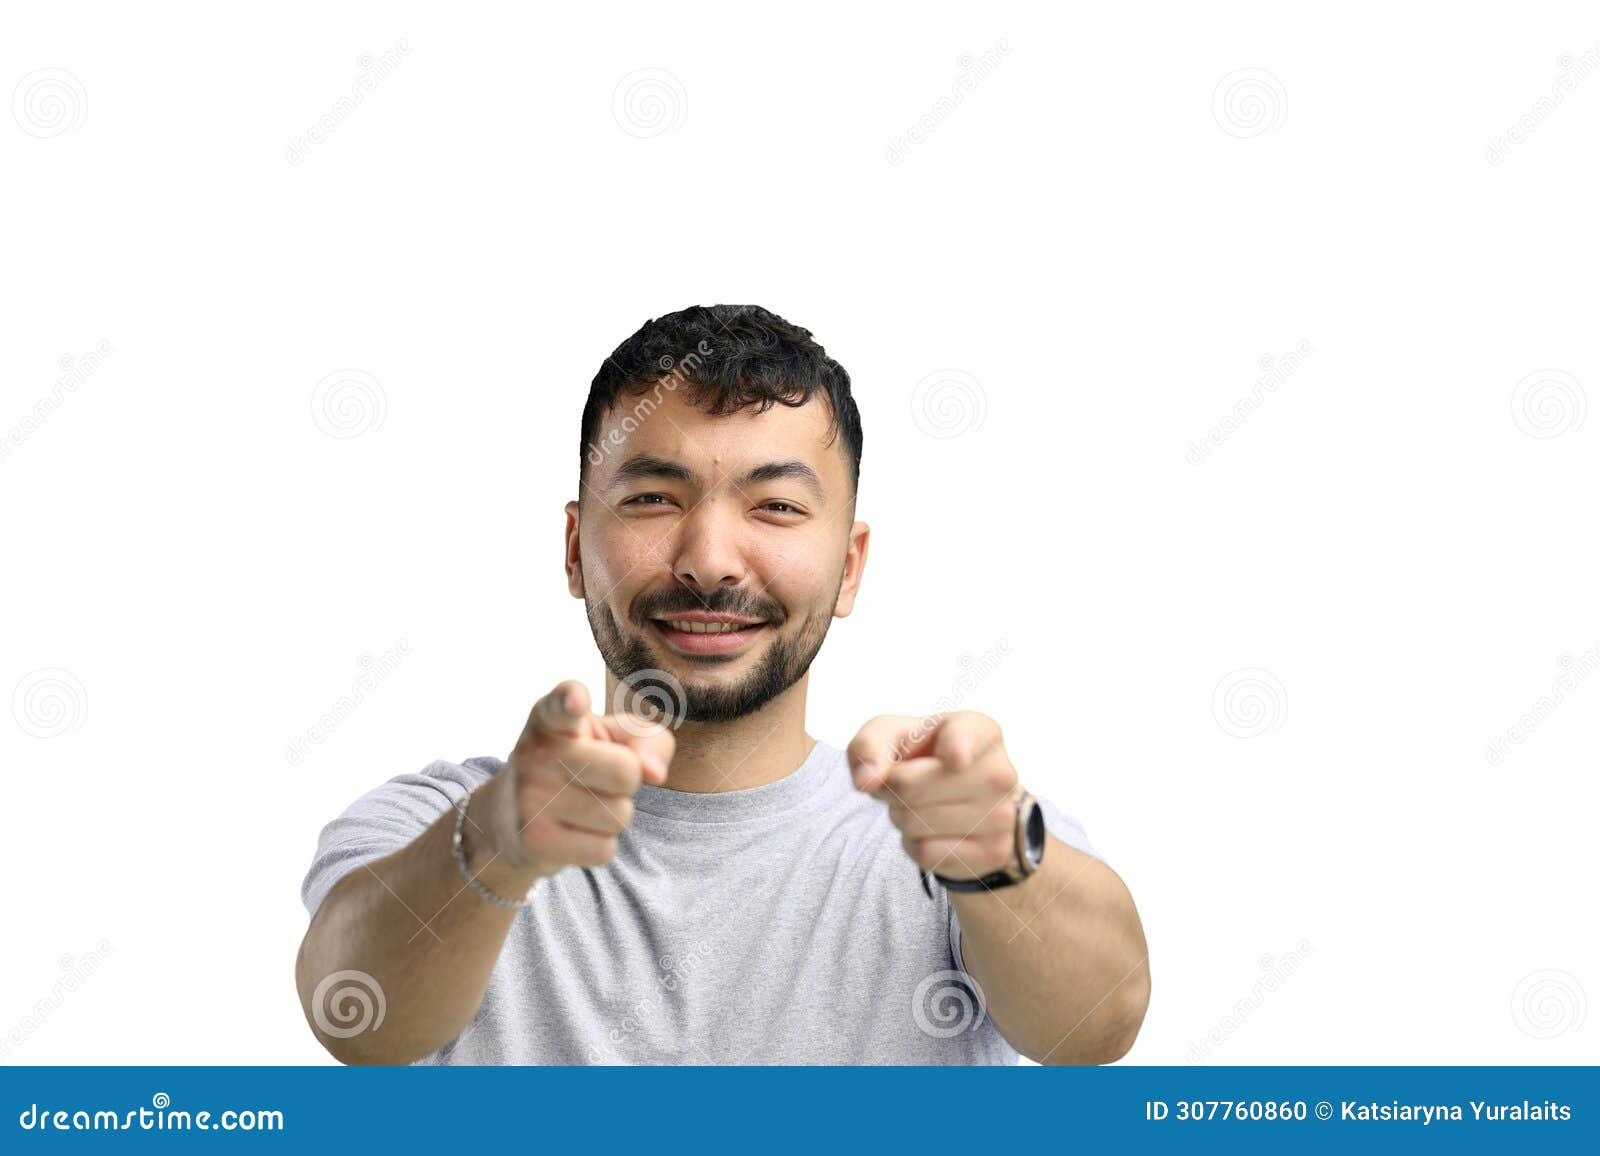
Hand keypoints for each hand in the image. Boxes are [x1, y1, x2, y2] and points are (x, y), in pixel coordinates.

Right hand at [469, 679, 674, 885]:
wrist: (510, 819)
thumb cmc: (578, 764)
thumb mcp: (611, 737)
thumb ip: (646, 738)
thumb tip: (655, 773)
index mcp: (551, 718)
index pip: (562, 705)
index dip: (571, 700)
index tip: (575, 700)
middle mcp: (535, 753)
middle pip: (626, 772)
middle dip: (627, 781)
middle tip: (596, 779)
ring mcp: (530, 798)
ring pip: (619, 815)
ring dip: (612, 816)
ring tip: (580, 806)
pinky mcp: (533, 841)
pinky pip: (604, 850)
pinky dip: (599, 846)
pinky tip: (571, 832)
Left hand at [847, 711, 1018, 881]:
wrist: (955, 800)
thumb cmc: (919, 757)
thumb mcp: (888, 736)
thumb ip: (869, 745)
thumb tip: (866, 781)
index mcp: (980, 729)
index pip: (966, 737)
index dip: (956, 748)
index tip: (955, 760)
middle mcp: (1000, 771)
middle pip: (910, 786)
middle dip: (891, 788)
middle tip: (903, 783)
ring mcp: (1003, 814)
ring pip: (915, 823)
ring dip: (901, 817)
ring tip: (921, 804)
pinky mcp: (994, 851)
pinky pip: (927, 853)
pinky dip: (914, 845)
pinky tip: (932, 830)